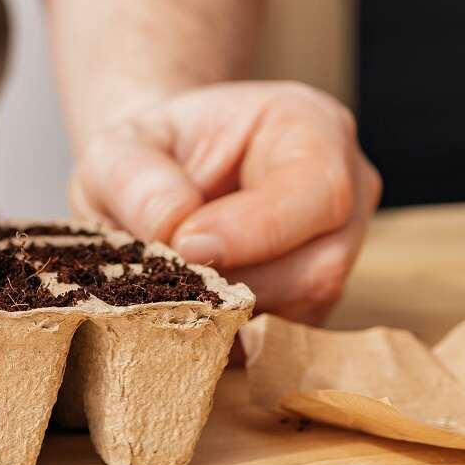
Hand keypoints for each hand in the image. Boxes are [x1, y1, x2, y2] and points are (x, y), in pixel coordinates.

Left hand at [70, 82, 381, 322]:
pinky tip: (186, 307)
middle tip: (164, 277)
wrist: (150, 181)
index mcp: (310, 128)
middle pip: (322, 264)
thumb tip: (175, 229)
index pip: (319, 190)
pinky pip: (283, 336)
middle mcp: (345, 190)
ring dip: (229, 311)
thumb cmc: (145, 155)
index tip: (185, 245)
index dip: (255, 229)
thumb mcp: (119, 150)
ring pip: (303, 309)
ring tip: (168, 287)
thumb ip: (137, 181)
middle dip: (236, 281)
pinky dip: (230, 332)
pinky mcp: (313, 300)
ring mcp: (337, 251)